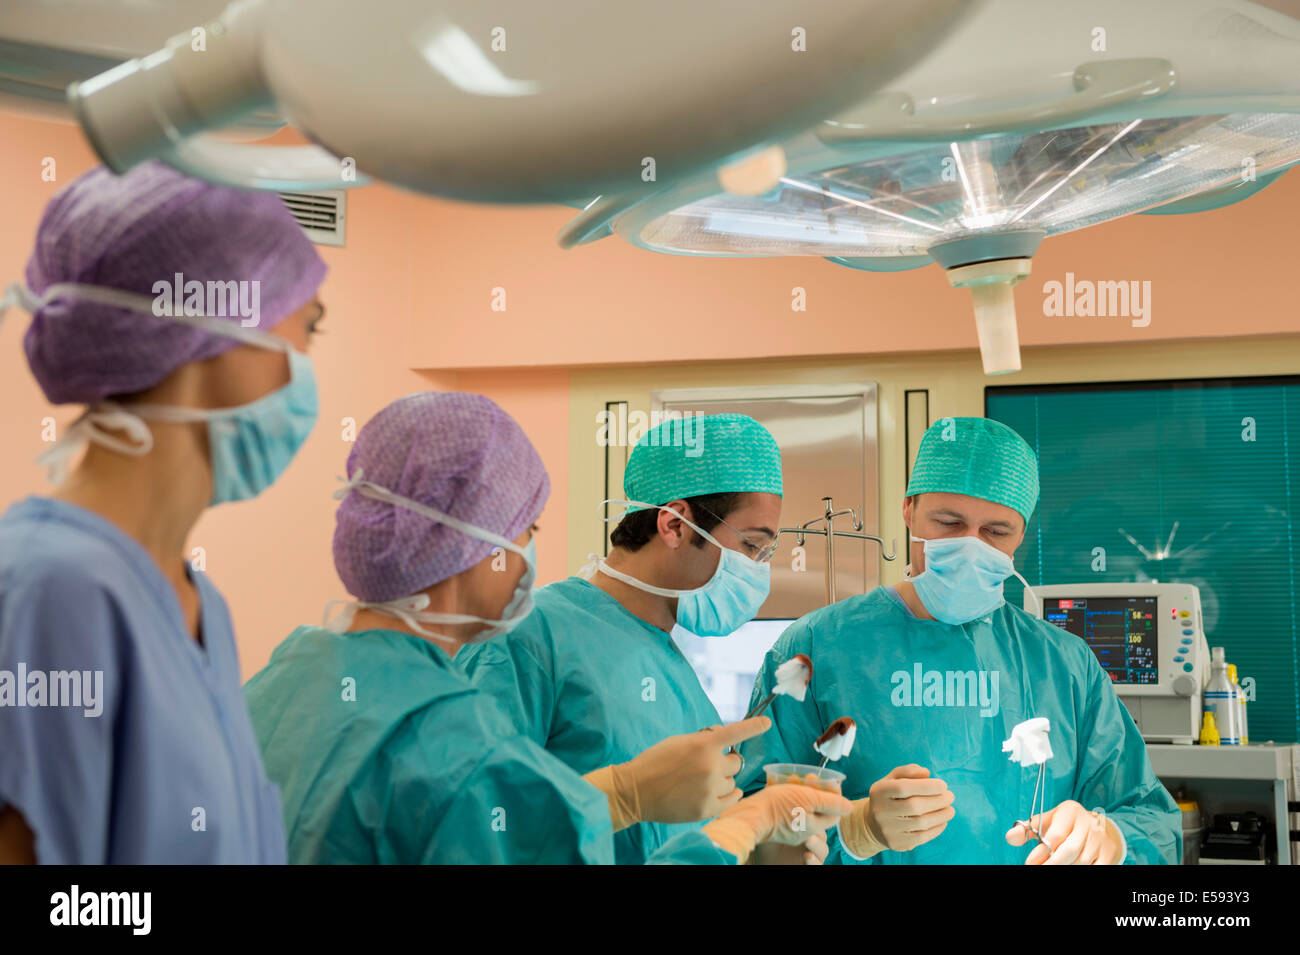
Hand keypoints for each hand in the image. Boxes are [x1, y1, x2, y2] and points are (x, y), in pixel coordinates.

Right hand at [615, 717, 771, 823]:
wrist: (635, 791)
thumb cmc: (655, 762)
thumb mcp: (678, 741)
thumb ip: (702, 740)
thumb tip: (723, 739)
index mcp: (702, 745)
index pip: (735, 732)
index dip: (754, 726)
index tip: (767, 723)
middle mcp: (710, 766)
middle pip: (736, 762)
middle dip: (726, 761)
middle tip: (709, 764)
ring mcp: (710, 790)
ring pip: (733, 782)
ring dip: (723, 780)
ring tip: (702, 782)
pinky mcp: (707, 809)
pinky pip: (731, 800)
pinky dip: (728, 795)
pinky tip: (718, 792)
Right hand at [703, 784, 851, 862]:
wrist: (747, 817)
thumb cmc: (777, 806)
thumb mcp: (809, 799)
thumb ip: (830, 802)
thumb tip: (849, 806)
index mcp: (813, 826)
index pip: (833, 812)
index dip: (833, 795)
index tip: (828, 782)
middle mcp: (802, 831)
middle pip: (816, 808)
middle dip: (815, 790)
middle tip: (810, 777)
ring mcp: (787, 828)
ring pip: (800, 807)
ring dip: (800, 790)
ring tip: (793, 778)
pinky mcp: (774, 823)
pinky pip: (786, 809)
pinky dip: (787, 797)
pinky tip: (780, 785)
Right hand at [861, 764, 955, 851]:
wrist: (874, 824)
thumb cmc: (890, 796)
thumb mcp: (893, 779)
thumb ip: (908, 772)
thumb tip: (926, 774)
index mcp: (879, 791)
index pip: (903, 788)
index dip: (926, 786)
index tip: (943, 785)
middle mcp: (880, 811)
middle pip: (914, 806)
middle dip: (938, 801)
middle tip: (950, 796)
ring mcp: (888, 829)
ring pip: (920, 823)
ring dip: (941, 815)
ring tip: (950, 810)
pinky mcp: (896, 843)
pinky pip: (921, 837)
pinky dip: (936, 829)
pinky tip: (943, 821)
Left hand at [1006, 800, 1122, 864]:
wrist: (1096, 829)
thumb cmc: (1064, 826)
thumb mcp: (1046, 822)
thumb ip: (1028, 829)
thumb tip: (1010, 837)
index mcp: (1070, 810)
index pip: (1055, 834)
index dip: (1040, 851)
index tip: (1029, 863)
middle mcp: (1088, 822)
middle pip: (1069, 850)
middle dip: (1052, 863)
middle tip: (1040, 869)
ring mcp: (1101, 838)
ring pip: (1081, 861)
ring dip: (1066, 867)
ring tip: (1054, 867)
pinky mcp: (1110, 853)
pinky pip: (1096, 867)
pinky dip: (1081, 870)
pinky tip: (1071, 868)